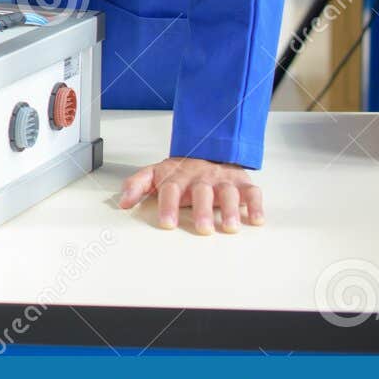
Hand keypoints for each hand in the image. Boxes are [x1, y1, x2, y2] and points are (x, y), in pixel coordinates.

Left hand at [118, 157, 263, 234]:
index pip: (171, 190)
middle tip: (202, 229)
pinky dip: (256, 205)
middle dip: (202, 210)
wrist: (208, 149)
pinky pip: (252, 192)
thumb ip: (136, 185)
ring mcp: (223, 180)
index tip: (167, 224)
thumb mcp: (155, 174)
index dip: (168, 206)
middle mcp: (201, 178)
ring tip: (229, 228)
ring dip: (230, 210)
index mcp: (178, 177)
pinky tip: (255, 220)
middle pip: (202, 192)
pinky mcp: (242, 183)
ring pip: (228, 192)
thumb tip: (122, 203)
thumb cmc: (181, 171)